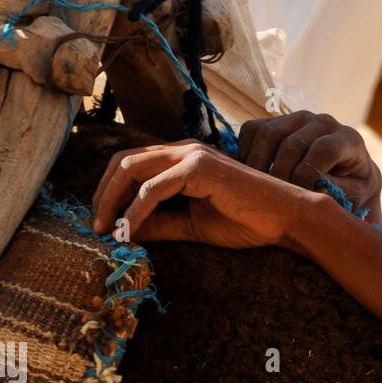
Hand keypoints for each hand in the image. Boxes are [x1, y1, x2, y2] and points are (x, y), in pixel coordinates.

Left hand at [92, 140, 313, 247]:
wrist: (284, 217)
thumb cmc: (246, 219)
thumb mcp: (192, 224)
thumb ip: (160, 224)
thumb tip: (124, 232)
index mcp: (182, 160)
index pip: (132, 164)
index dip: (110, 192)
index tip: (104, 223)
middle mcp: (184, 150)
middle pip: (124, 162)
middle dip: (102, 194)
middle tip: (97, 226)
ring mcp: (192, 155)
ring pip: (132, 169)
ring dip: (112, 201)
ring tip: (108, 230)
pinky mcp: (200, 168)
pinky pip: (154, 188)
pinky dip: (136, 210)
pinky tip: (130, 230)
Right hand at [237, 111, 381, 223]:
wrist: (344, 175)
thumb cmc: (350, 189)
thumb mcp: (353, 196)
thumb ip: (337, 193)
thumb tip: (313, 191)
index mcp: (348, 139)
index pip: (324, 150)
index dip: (307, 174)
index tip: (298, 196)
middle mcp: (323, 122)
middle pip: (292, 144)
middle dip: (280, 175)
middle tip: (273, 200)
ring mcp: (298, 118)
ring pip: (268, 134)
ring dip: (257, 164)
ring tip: (258, 189)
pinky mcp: (276, 120)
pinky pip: (252, 130)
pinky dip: (245, 152)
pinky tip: (251, 175)